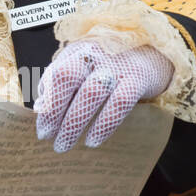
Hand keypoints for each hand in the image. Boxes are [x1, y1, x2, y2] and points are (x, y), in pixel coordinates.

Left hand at [34, 39, 173, 151]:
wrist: (156, 50)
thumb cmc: (112, 63)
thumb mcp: (84, 65)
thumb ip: (61, 82)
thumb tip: (39, 108)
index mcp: (79, 51)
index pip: (56, 73)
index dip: (47, 102)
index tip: (42, 127)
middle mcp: (95, 54)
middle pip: (68, 78)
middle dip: (54, 111)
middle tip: (48, 138)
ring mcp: (117, 66)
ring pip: (91, 93)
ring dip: (74, 122)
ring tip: (64, 144)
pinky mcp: (138, 78)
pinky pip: (119, 103)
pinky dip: (104, 124)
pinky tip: (93, 141)